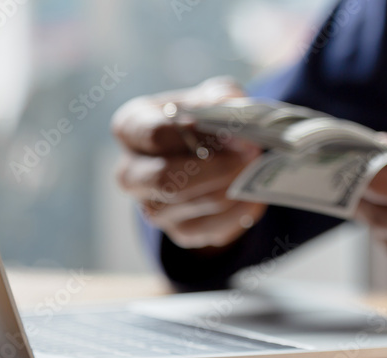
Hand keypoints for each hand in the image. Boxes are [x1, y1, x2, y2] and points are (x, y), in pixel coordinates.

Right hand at [112, 76, 266, 250]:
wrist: (211, 157)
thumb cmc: (205, 121)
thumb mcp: (213, 98)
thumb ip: (221, 97)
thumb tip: (231, 110)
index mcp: (131, 129)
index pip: (156, 135)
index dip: (199, 135)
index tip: (234, 133)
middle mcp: (131, 172)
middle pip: (167, 179)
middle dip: (217, 168)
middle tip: (250, 156)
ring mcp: (151, 207)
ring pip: (195, 204)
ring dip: (233, 187)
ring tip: (255, 171)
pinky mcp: (180, 232)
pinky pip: (212, 228)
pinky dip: (240, 211)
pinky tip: (254, 194)